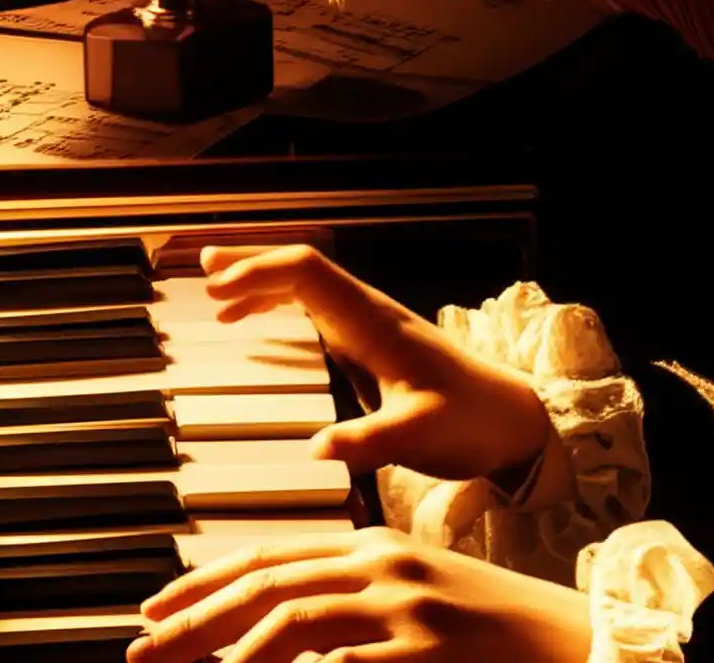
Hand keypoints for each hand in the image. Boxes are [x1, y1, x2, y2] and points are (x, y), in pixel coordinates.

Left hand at [125, 527, 591, 662]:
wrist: (567, 638)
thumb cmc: (487, 623)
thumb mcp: (412, 591)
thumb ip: (349, 597)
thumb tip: (278, 618)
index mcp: (375, 547)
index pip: (272, 556)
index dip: (206, 582)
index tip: (156, 607)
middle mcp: (383, 566)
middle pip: (268, 583)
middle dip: (195, 618)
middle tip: (142, 650)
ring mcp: (405, 607)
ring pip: (294, 617)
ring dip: (227, 650)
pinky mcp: (426, 651)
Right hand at [201, 245, 552, 480]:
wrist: (511, 420)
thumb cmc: (471, 422)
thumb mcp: (420, 436)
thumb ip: (370, 441)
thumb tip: (315, 449)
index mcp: (374, 323)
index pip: (309, 272)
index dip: (260, 273)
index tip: (218, 290)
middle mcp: (369, 314)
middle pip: (303, 267)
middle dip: (252, 263)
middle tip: (202, 268)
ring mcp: (371, 326)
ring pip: (308, 284)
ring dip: (262, 282)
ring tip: (216, 292)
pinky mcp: (373, 344)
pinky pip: (318, 308)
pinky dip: (281, 305)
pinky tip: (259, 323)